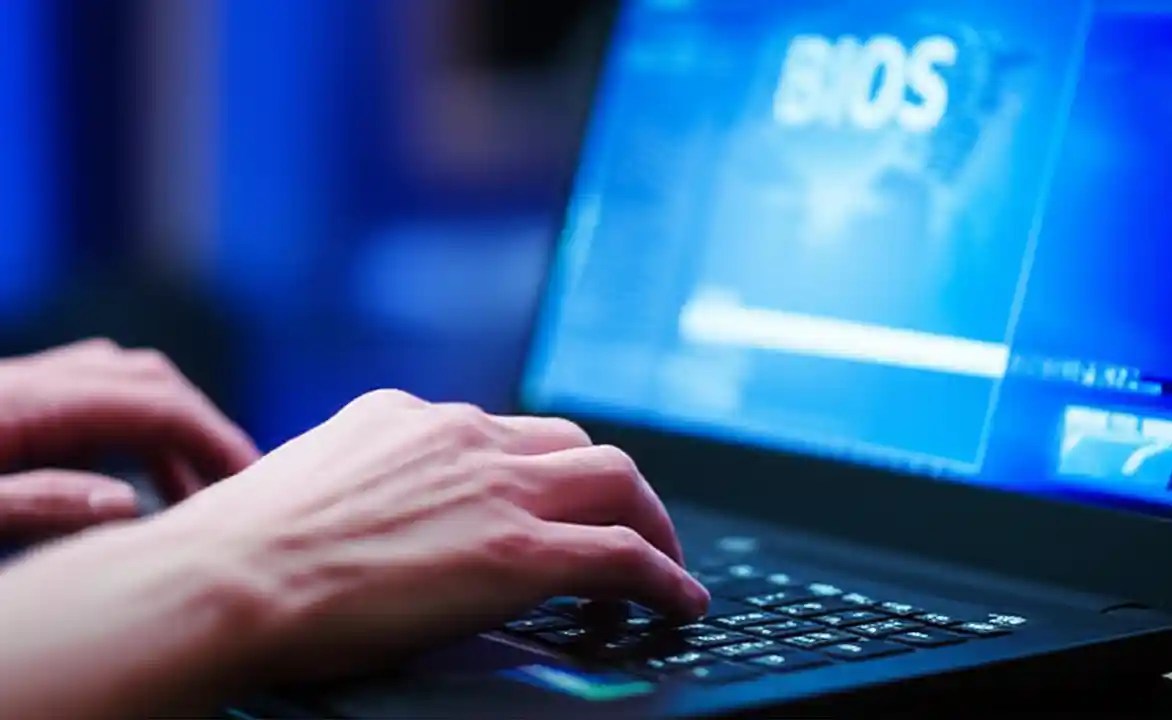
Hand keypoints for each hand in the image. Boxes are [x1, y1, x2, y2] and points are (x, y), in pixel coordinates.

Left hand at [0, 339, 259, 533]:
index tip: (253, 479)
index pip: (154, 405)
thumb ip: (41, 504)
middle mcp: (30, 381)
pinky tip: (122, 482)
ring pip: (118, 384)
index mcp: (29, 402)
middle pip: (148, 381)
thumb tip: (129, 503)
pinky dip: (124, 433)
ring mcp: (17, 387)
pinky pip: (83, 399)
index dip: (214, 438)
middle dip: (202, 429)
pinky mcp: (6, 404)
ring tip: (188, 496)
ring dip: (166, 430)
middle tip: (235, 486)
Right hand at [163, 389, 708, 678]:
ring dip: (650, 520)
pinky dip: (664, 576)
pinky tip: (680, 602)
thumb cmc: (243, 548)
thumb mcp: (309, 484)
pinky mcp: (520, 549)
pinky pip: (622, 555)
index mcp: (409, 418)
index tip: (550, 497)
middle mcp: (463, 435)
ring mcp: (498, 487)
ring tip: (664, 560)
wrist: (230, 576)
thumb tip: (365, 518)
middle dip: (609, 483)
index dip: (541, 467)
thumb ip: (360, 486)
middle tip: (624, 522)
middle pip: (574, 442)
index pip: (504, 430)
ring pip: (616, 481)